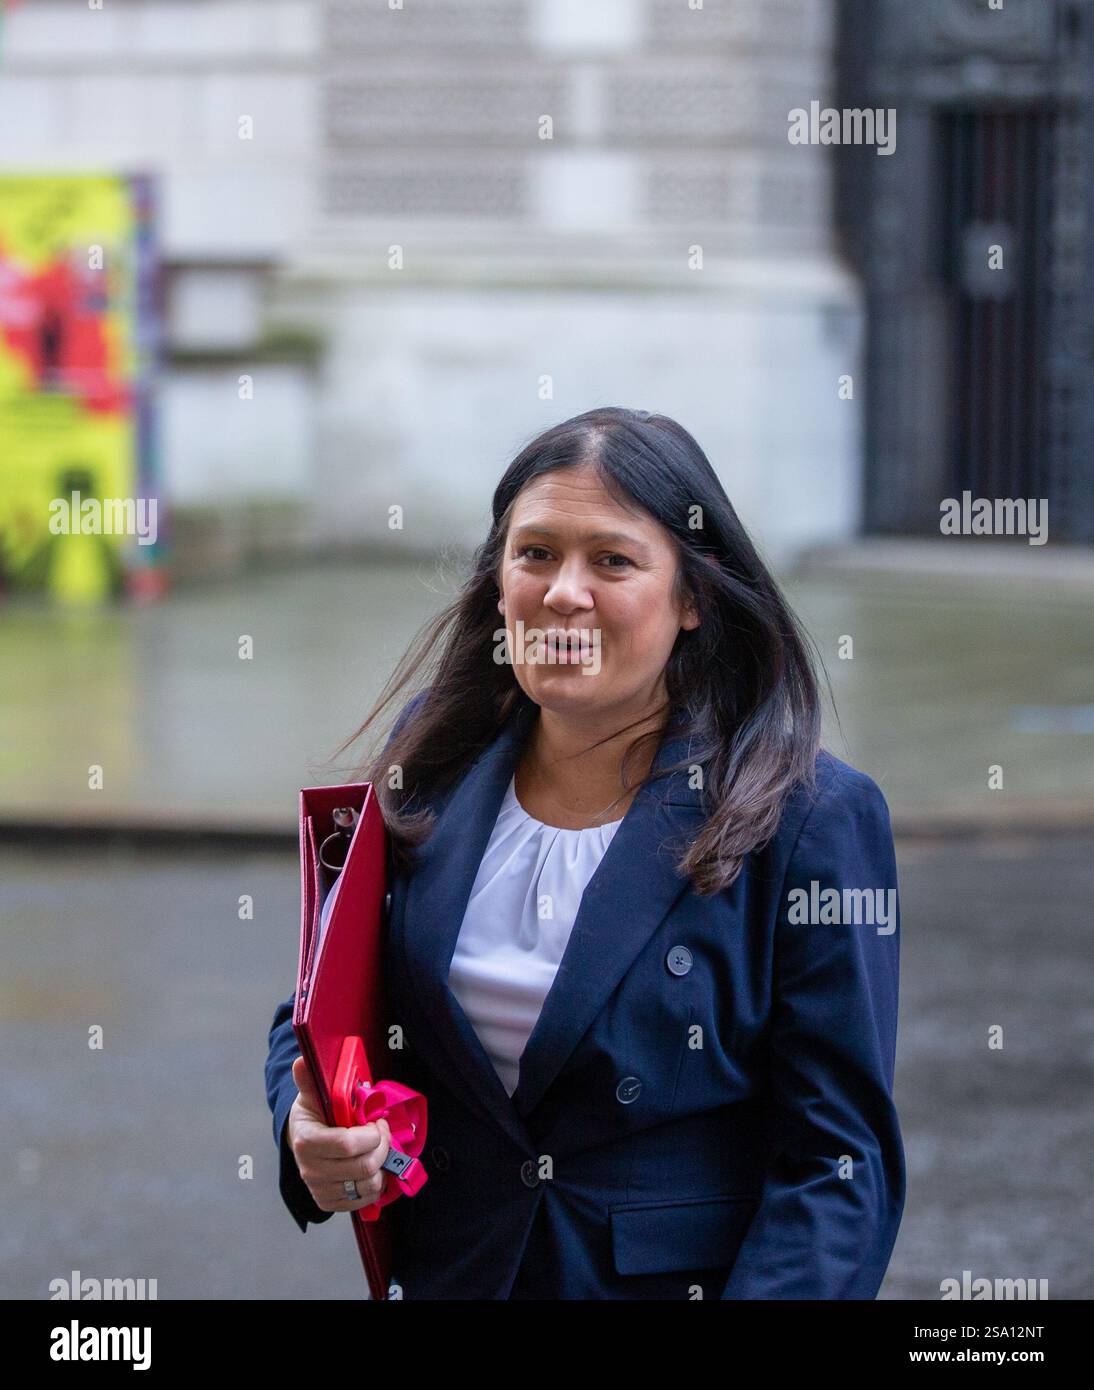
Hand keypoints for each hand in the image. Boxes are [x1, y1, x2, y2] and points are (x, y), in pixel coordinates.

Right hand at [287, 1055, 392, 1212]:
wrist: (302, 1143)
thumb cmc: (314, 1116)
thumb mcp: (311, 1096)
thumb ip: (310, 1080)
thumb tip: (302, 1060)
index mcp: (306, 1141)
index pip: (347, 1144)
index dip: (371, 1133)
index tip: (377, 1121)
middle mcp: (310, 1170)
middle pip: (363, 1166)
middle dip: (383, 1147)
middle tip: (383, 1132)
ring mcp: (320, 1190)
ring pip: (368, 1185)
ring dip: (382, 1166)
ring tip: (379, 1149)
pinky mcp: (329, 1203)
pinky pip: (365, 1200)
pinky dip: (377, 1184)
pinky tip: (373, 1166)